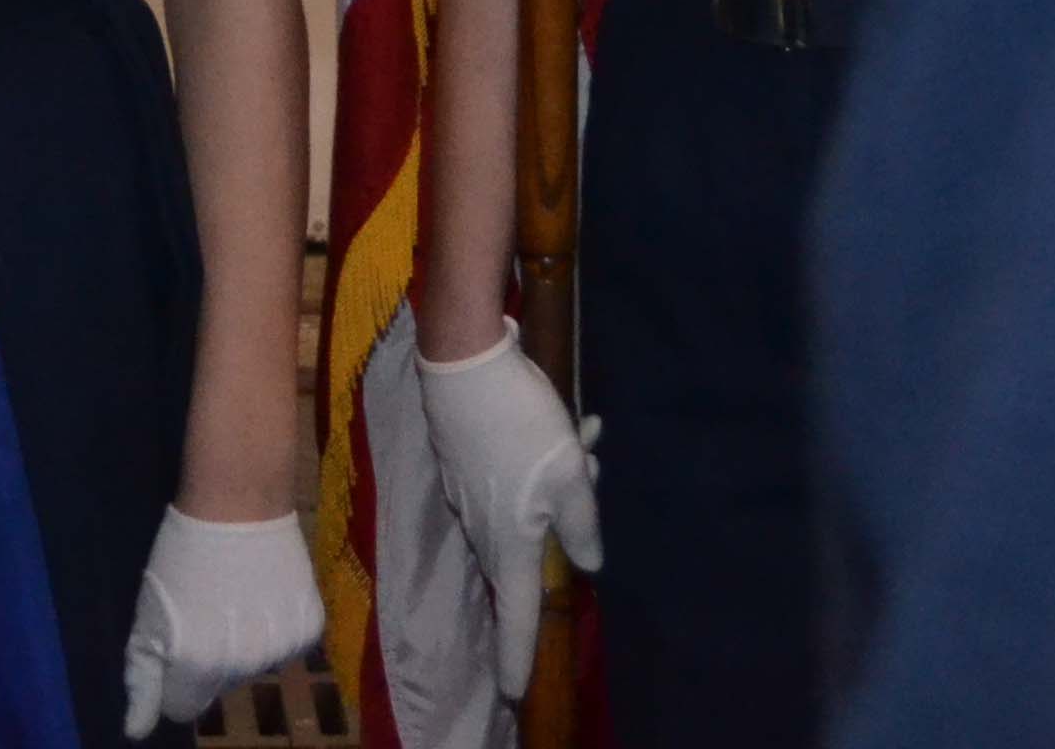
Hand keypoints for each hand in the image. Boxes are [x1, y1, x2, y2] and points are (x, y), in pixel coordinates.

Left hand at [121, 506, 323, 738]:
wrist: (242, 496)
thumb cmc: (184, 551)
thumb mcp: (148, 613)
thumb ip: (142, 679)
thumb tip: (137, 732)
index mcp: (197, 664)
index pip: (183, 707)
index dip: (176, 676)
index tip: (179, 642)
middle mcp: (241, 665)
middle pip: (219, 686)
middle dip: (211, 658)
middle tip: (209, 608)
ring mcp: (280, 646)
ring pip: (254, 666)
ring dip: (246, 642)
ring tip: (239, 594)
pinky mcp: (310, 626)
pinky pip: (288, 647)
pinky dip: (279, 627)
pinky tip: (268, 591)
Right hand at [415, 321, 600, 697]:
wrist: (465, 363)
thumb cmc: (520, 425)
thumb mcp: (567, 473)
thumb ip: (582, 524)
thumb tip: (589, 565)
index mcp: (510, 543)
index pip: (515, 615)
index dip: (517, 656)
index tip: (514, 691)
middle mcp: (486, 528)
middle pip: (525, 557)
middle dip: (560, 535)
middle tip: (588, 484)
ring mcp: (473, 494)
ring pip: (526, 509)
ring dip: (559, 486)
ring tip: (587, 441)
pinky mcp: (470, 462)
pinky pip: (515, 479)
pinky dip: (543, 460)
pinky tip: (569, 423)